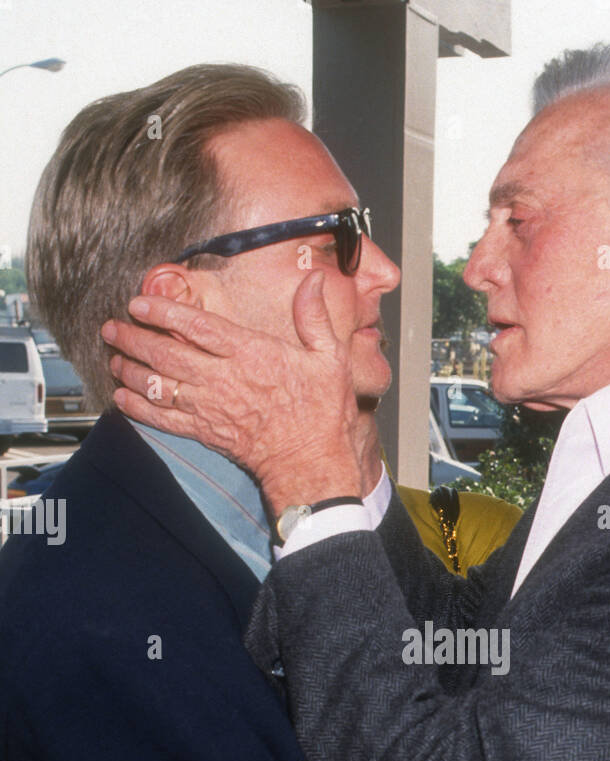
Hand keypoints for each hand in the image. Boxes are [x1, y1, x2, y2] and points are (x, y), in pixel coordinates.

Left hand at [101, 274, 362, 516]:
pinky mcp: (206, 433)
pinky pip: (163, 419)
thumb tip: (312, 281)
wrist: (311, 463)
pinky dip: (139, 408)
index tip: (139, 303)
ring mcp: (211, 407)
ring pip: (158, 385)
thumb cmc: (323, 412)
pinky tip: (122, 398)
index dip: (162, 312)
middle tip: (112, 328)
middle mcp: (223, 378)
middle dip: (133, 339)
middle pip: (166, 354)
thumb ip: (315, 318)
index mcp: (251, 353)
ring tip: (113, 358)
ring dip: (130, 371)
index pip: (195, 326)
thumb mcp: (330, 359)